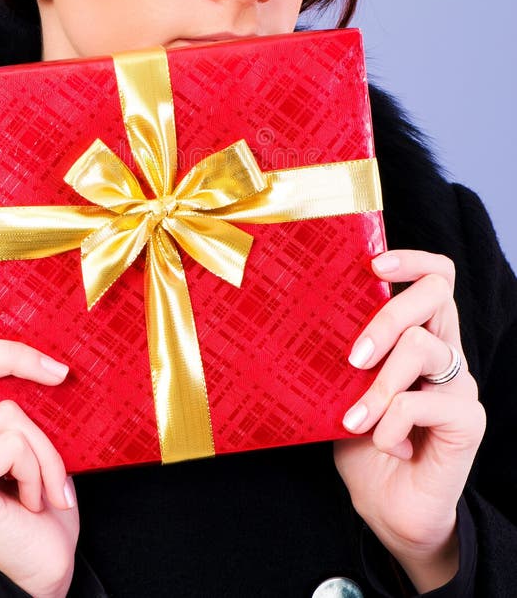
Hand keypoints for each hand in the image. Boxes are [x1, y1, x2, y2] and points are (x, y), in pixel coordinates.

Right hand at [0, 265, 79, 597]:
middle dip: (13, 356)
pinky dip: (43, 467)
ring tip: (48, 483)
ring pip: (4, 409)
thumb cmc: (34, 496)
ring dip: (46, 446)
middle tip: (60, 372)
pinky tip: (37, 499)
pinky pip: (15, 441)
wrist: (44, 560)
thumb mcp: (20, 437)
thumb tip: (29, 355)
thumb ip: (3, 399)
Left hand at [334, 250, 485, 592]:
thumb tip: (300, 314)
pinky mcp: (467, 422)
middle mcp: (445, 353)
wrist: (386, 508)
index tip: (374, 265)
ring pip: (424, 347)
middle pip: (437, 294)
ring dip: (380, 384)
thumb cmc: (361, 442)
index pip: (435, 277)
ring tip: (354, 418)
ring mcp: (459, 386)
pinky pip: (424, 403)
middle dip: (389, 315)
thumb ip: (342, 354)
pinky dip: (391, 423)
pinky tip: (384, 444)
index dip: (412, 259)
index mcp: (419, 336)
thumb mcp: (343, 388)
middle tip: (354, 356)